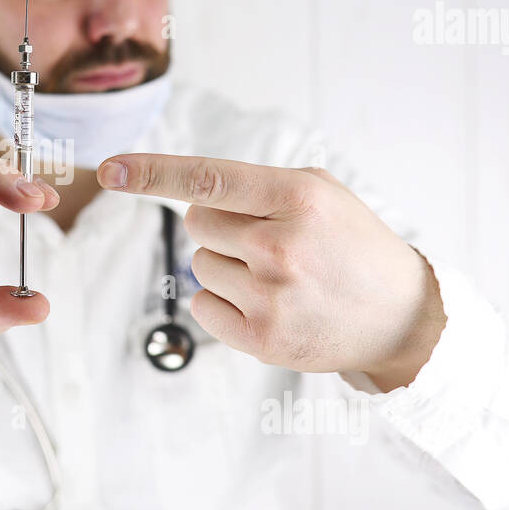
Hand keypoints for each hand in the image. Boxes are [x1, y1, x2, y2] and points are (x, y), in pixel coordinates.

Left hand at [97, 154, 445, 390]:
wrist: (399, 315)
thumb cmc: (350, 244)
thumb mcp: (321, 193)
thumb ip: (257, 185)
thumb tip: (186, 191)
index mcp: (298, 198)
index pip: (208, 179)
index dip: (152, 173)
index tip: (110, 170)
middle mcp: (281, 247)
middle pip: (197, 222)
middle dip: (222, 226)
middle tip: (269, 240)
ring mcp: (271, 297)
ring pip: (198, 264)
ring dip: (226, 265)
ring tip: (277, 275)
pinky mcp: (262, 339)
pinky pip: (202, 306)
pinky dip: (223, 302)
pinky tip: (267, 303)